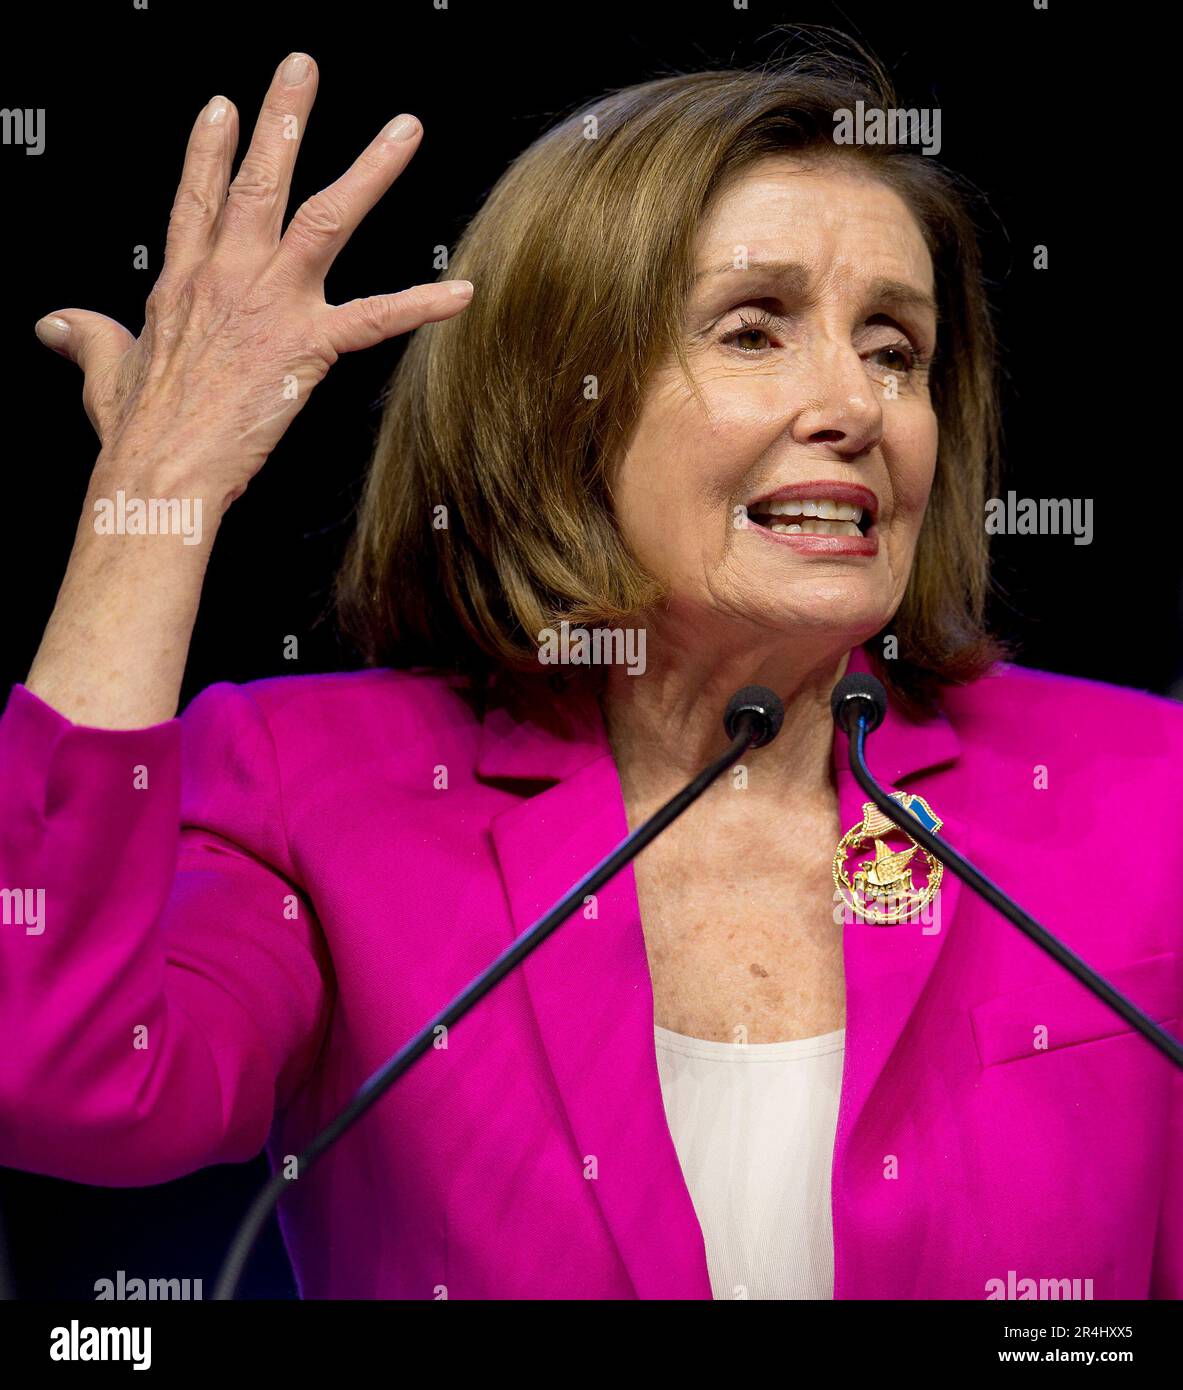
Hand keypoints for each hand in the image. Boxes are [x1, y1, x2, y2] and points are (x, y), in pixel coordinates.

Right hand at [34, 51, 471, 511]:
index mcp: (181, 282)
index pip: (196, 199)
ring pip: (325, 220)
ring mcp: (270, 305)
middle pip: (258, 182)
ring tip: (404, 130)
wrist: (159, 473)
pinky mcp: (306, 346)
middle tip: (303, 69)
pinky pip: (375, 319)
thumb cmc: (137, 434)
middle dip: (283, 120)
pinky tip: (461, 290)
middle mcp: (228, 278)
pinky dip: (422, 305)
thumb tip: (55, 324)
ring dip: (369, 171)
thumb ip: (87, 339)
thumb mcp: (103, 373)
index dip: (208, 149)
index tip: (223, 107)